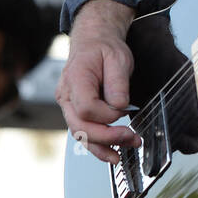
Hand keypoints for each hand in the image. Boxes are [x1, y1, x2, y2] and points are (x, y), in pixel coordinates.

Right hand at [55, 0, 139, 161]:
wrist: (93, 42)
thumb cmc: (104, 48)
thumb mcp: (118, 58)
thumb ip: (118, 83)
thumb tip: (120, 107)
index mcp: (75, 78)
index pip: (86, 108)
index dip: (107, 115)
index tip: (125, 109)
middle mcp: (66, 95)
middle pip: (80, 127)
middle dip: (107, 138)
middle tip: (132, 139)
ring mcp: (68, 105)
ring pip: (80, 134)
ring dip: (102, 147)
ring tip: (122, 155)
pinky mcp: (75, 111)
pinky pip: (83, 132)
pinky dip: (97, 145)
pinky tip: (112, 153)